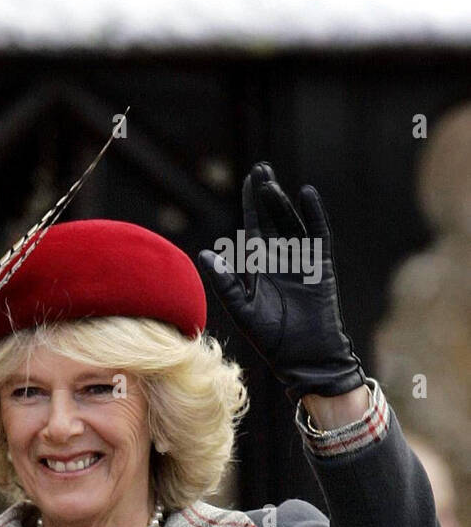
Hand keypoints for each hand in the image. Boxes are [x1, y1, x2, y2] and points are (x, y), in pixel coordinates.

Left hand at [197, 162, 364, 400]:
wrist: (303, 357)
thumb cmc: (271, 339)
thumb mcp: (242, 310)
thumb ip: (226, 283)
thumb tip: (206, 253)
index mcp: (261, 268)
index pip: (255, 229)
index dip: (251, 205)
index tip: (248, 181)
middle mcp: (281, 260)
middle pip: (273, 219)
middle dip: (266, 195)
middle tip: (260, 168)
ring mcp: (302, 262)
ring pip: (291, 224)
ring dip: (281, 203)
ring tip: (271, 183)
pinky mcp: (321, 267)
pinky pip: (317, 235)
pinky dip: (313, 215)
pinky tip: (307, 195)